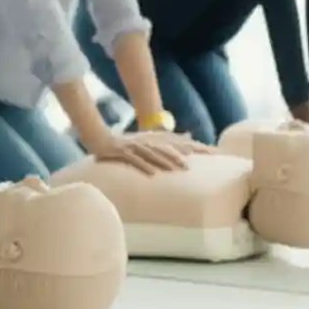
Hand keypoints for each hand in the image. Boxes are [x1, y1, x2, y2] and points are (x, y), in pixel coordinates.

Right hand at [84, 131, 210, 174]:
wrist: (97, 138)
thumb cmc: (124, 142)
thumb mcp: (147, 139)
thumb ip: (167, 137)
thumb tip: (189, 134)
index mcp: (154, 138)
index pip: (178, 141)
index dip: (195, 146)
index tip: (211, 153)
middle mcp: (146, 141)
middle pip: (167, 147)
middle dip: (183, 155)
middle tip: (198, 165)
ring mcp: (133, 146)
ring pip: (152, 154)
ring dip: (166, 161)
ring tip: (178, 169)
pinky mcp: (121, 153)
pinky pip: (134, 160)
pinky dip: (144, 166)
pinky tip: (152, 174)